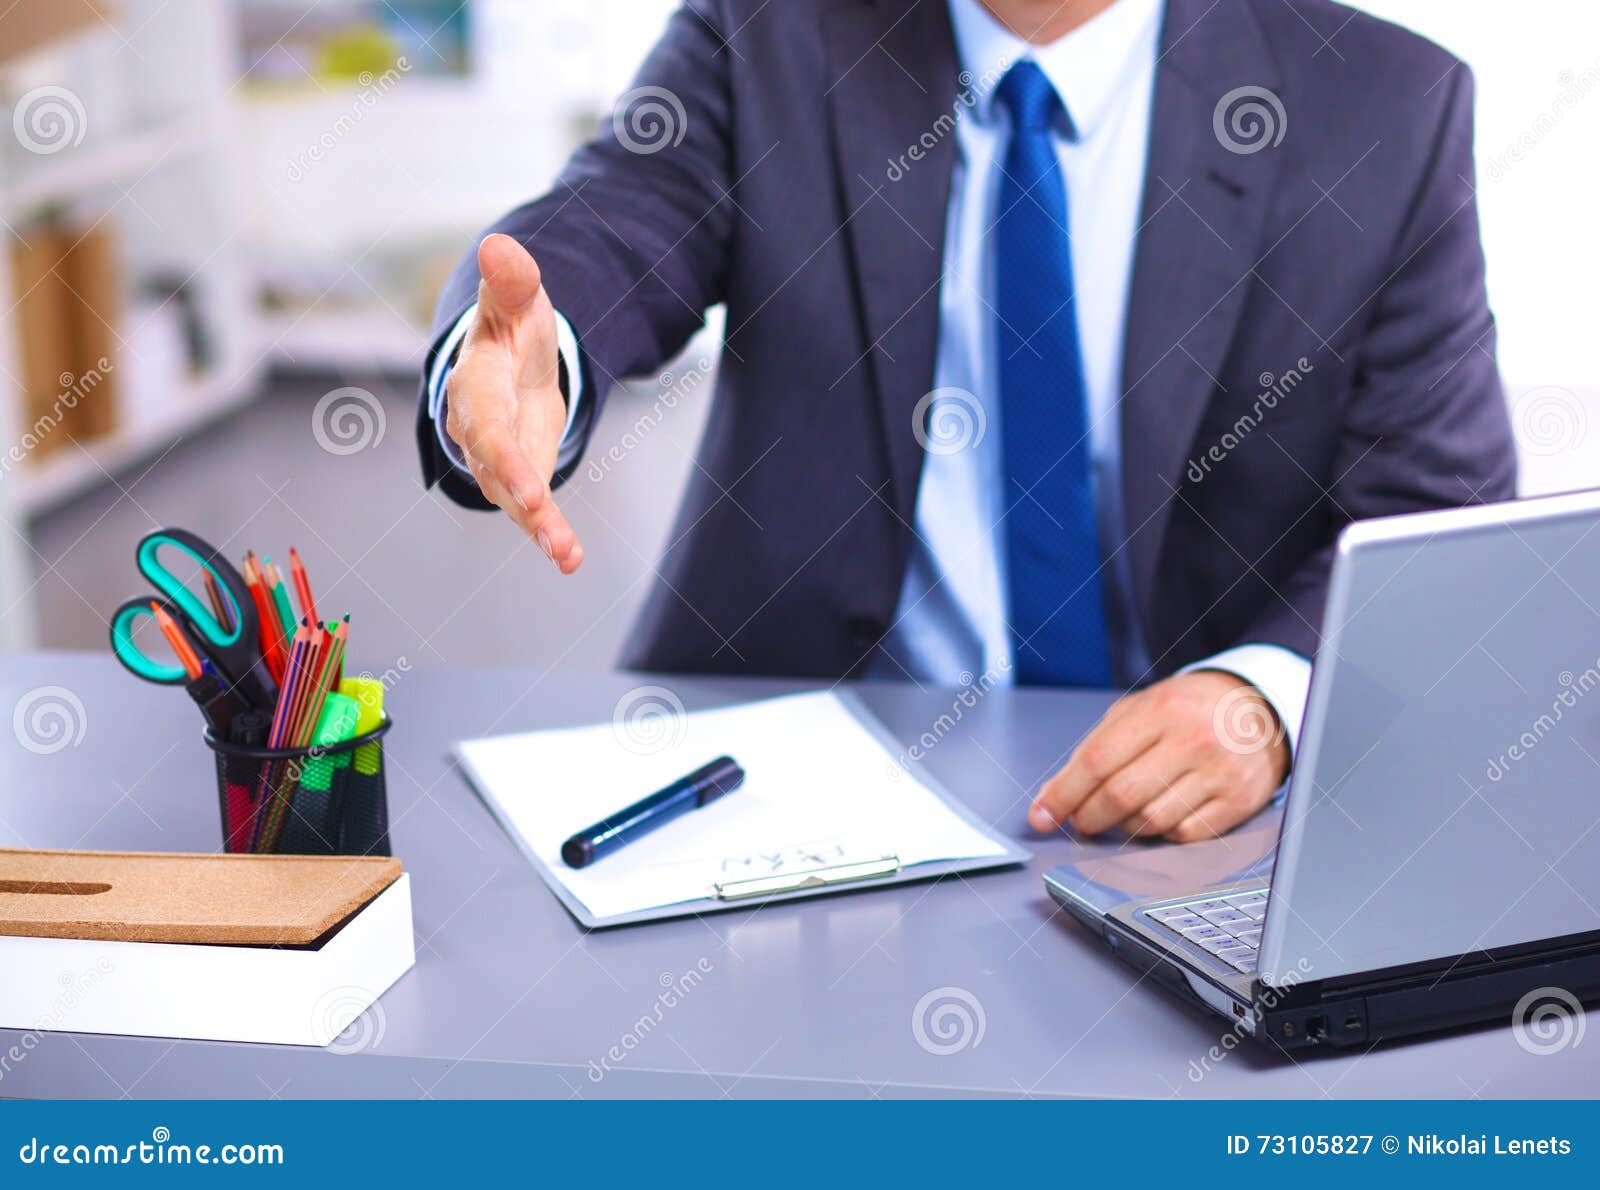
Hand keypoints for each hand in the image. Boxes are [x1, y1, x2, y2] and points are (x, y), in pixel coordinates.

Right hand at [444, 233, 582, 572]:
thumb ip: (512, 283)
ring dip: (539, 526)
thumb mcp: (517, 303)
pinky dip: (551, 535)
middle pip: (494, 464)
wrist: (510, 362)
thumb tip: (499, 246)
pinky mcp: (520, 479)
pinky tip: (571, 560)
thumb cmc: (511, 327)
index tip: (523, 481)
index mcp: (476, 384)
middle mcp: (478, 429)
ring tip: (565, 553)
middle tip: (540, 513)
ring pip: (513, 497)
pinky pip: (533, 511)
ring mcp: (496, 459)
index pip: (483, 420)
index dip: (500, 450)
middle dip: (517, 491)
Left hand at [1027, 670, 1288, 842]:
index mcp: (1160, 710)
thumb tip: (1052, 798)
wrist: (1256, 709)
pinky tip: (1160, 817)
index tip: (1041, 817)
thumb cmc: (1185, 711)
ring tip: (1123, 814)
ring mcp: (1219, 773)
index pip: (1097, 760)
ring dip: (1126, 827)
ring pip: (1151, 821)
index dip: (1064, 794)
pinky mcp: (1239, 802)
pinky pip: (1184, 836)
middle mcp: (1192, 740)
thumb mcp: (1139, 710)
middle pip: (1121, 795)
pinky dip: (1163, 834)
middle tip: (1081, 821)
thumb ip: (1095, 748)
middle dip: (1089, 816)